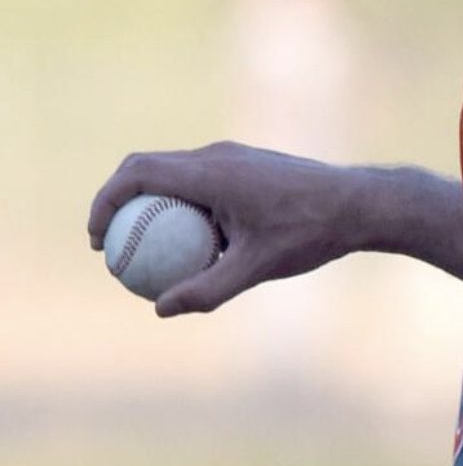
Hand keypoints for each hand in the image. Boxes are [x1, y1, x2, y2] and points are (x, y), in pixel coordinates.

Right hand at [89, 143, 360, 315]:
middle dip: (118, 201)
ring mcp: (235, 157)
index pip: (136, 173)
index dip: (104, 201)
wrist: (362, 204)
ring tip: (144, 249)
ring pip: (175, 173)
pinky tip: (195, 246)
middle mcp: (217, 156)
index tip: (96, 240)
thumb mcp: (259, 268)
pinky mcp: (250, 166)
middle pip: (147, 167)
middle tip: (109, 245)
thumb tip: (161, 309)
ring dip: (151, 203)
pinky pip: (202, 181)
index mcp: (211, 171)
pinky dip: (184, 205)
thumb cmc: (312, 233)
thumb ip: (208, 289)